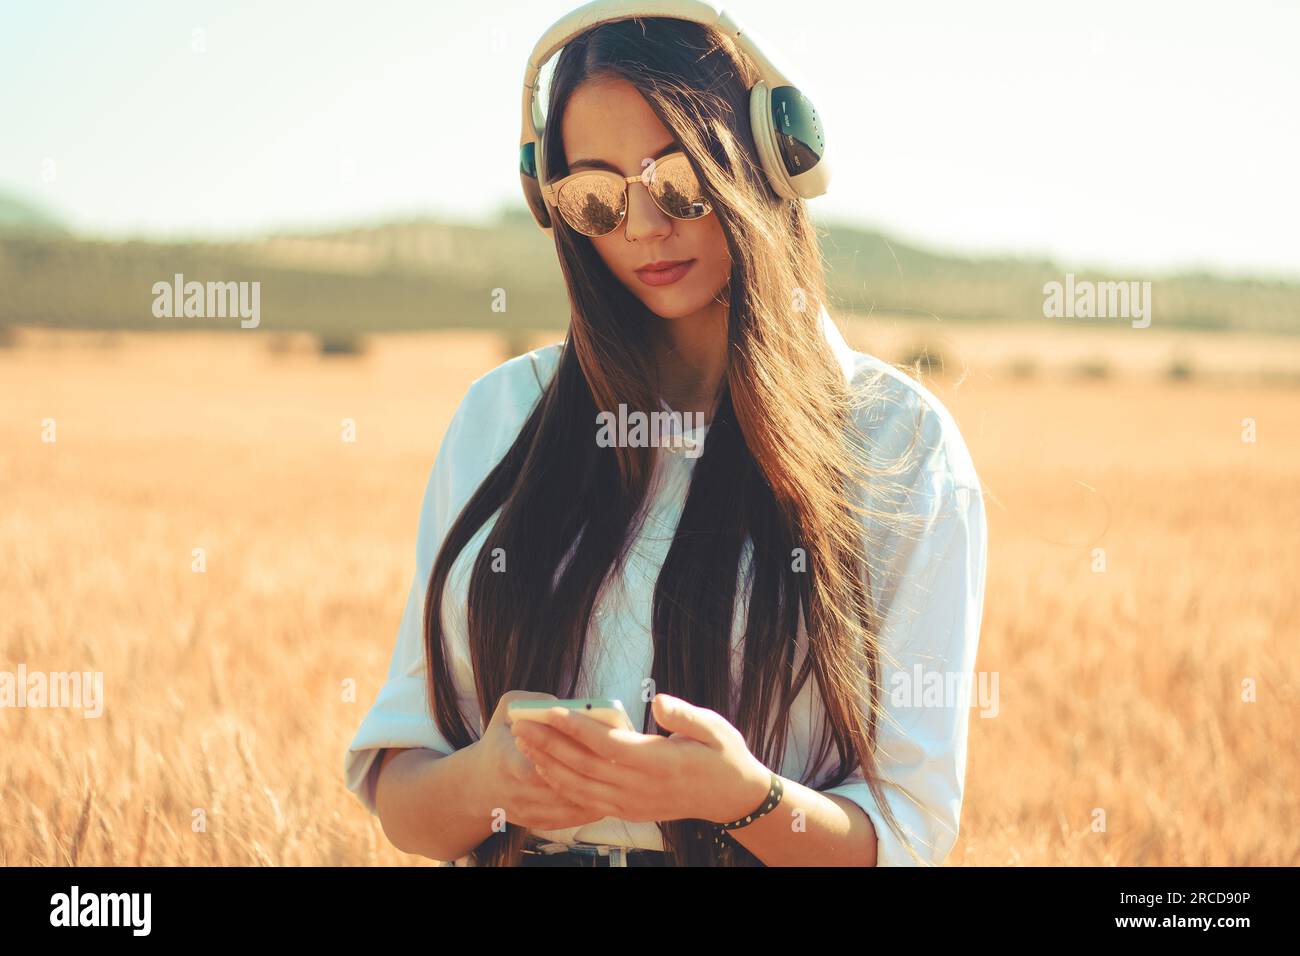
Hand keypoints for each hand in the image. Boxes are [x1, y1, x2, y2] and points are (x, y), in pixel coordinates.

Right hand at [472, 690, 612, 830]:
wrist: (479, 783)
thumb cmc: (500, 739)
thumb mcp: (505, 711)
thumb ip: (530, 701)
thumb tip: (563, 704)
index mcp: (504, 759)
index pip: (534, 763)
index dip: (559, 755)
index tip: (587, 744)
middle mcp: (514, 790)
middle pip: (556, 788)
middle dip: (585, 777)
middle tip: (614, 767)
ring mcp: (525, 810)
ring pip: (565, 808)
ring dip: (593, 797)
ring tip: (618, 784)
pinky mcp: (536, 823)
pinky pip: (566, 820)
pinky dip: (587, 812)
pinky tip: (607, 799)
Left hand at [509, 693, 772, 824]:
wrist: (732, 796)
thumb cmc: (722, 754)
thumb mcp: (714, 727)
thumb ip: (684, 715)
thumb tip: (658, 700)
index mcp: (660, 762)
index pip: (609, 745)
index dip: (578, 730)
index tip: (552, 713)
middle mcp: (642, 787)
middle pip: (586, 767)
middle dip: (550, 746)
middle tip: (522, 725)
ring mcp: (633, 802)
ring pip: (581, 787)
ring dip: (549, 766)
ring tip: (525, 744)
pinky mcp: (629, 810)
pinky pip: (588, 801)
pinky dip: (563, 786)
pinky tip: (545, 770)